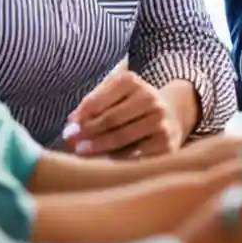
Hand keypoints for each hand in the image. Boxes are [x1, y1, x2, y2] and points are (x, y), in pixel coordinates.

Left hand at [65, 72, 189, 156]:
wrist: (171, 115)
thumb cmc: (130, 106)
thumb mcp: (112, 94)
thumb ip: (92, 104)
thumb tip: (72, 122)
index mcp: (131, 81)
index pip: (98, 101)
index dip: (82, 115)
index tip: (70, 125)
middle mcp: (149, 97)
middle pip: (110, 118)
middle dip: (87, 132)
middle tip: (72, 141)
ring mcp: (159, 120)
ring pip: (121, 136)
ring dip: (98, 146)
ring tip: (82, 151)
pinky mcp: (165, 141)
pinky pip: (134, 153)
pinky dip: (117, 158)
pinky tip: (105, 161)